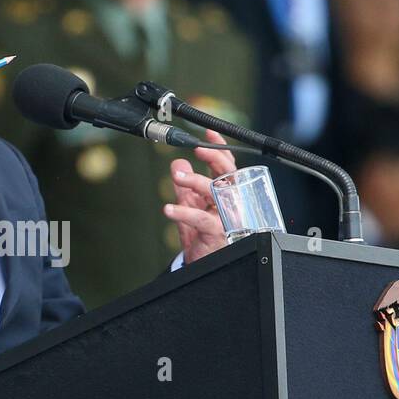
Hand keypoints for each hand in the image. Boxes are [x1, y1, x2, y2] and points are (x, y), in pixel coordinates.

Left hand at [162, 129, 237, 264]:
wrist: (204, 265)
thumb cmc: (200, 236)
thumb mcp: (190, 207)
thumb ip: (184, 187)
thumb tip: (177, 162)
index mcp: (225, 194)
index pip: (227, 167)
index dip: (219, 148)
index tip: (208, 133)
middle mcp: (230, 203)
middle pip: (229, 175)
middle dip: (215, 158)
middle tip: (197, 149)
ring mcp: (227, 218)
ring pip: (217, 193)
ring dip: (196, 181)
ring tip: (177, 177)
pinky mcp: (217, 234)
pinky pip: (202, 219)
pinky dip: (184, 212)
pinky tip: (168, 208)